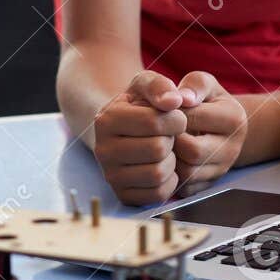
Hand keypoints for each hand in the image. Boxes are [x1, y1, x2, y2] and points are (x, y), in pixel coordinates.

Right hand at [92, 72, 187, 205]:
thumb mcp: (145, 85)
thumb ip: (159, 86)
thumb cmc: (139, 106)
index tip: (175, 117)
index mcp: (106, 120)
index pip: (154, 121)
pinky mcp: (122, 195)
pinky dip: (169, 182)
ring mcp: (110, 175)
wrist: (123, 131)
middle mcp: (103, 150)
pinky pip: (158, 194)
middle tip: (168, 135)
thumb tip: (175, 101)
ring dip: (171, 162)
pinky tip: (163, 166)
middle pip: (157, 149)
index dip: (176, 119)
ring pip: (158, 174)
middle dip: (172, 141)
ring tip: (165, 151)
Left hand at [171, 70, 247, 193]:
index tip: (162, 109)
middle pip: (193, 151)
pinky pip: (184, 188)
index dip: (171, 114)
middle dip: (170, 140)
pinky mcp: (207, 185)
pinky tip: (165, 158)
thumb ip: (194, 84)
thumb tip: (182, 98)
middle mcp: (233, 148)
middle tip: (158, 130)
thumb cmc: (203, 100)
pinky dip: (170, 175)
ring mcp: (222, 169)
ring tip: (161, 143)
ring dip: (168, 159)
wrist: (213, 125)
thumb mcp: (202, 83)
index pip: (194, 119)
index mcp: (234, 119)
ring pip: (187, 173)